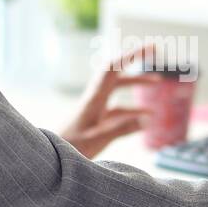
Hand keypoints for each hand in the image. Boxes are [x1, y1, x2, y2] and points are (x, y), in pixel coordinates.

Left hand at [61, 44, 166, 159]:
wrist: (49, 159)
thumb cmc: (69, 149)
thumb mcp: (97, 140)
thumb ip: (121, 129)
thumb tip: (148, 119)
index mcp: (94, 99)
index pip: (113, 69)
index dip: (131, 55)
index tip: (150, 47)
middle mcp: (95, 100)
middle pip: (117, 74)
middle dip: (135, 60)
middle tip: (155, 50)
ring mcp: (96, 110)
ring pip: (119, 90)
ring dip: (137, 83)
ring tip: (158, 82)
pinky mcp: (96, 121)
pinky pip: (118, 110)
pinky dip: (134, 110)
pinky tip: (147, 117)